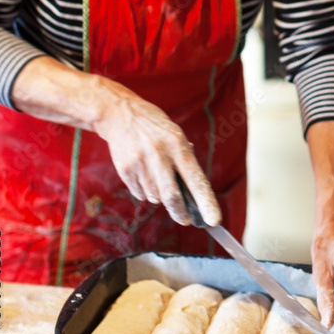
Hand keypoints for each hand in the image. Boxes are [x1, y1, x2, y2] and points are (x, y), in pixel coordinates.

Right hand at [95, 85, 221, 226]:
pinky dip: (144, 191)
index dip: (206, 201)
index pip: (195, 177)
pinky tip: (143, 174)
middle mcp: (159, 154)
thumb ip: (183, 156)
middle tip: (185, 219)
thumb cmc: (152, 125)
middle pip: (171, 196)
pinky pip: (139, 193)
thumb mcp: (174, 133)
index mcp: (177, 143)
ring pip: (154, 197)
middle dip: (180, 212)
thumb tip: (192, 188)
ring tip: (156, 177)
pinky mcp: (125, 169)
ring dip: (159, 196)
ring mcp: (140, 162)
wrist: (119, 114)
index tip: (214, 219)